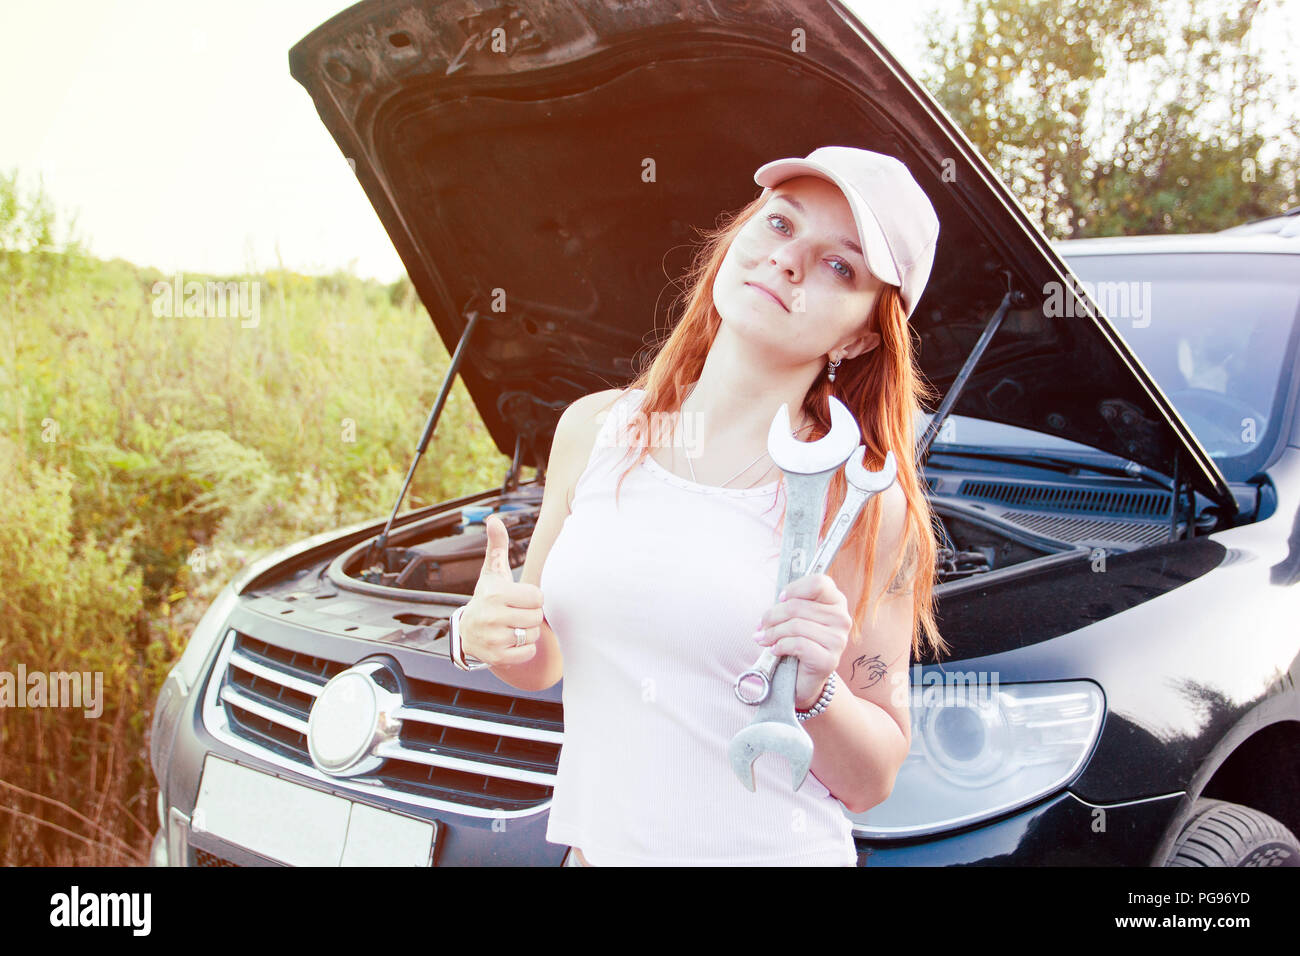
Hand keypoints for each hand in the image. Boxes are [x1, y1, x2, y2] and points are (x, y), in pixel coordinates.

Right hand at [461, 514, 544, 665]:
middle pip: (537, 617)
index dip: (532, 597)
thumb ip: (497, 545)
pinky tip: (511, 641)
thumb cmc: (488, 596)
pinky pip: (528, 654)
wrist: (467, 631)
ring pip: (533, 635)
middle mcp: (492, 617)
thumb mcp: (492, 571)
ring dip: (527, 632)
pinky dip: (524, 650)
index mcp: (495, 594)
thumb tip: (494, 519)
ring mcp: (493, 639)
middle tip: (516, 613)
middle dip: (530, 615)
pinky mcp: (496, 657)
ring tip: (512, 626)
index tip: (519, 598)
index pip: (537, 597)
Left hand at [753, 573, 850, 708]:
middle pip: (798, 606)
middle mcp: (841, 618)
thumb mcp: (796, 617)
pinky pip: (798, 644)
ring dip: (773, 633)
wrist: (804, 677)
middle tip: (761, 626)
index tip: (780, 599)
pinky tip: (775, 650)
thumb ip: (790, 605)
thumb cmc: (799, 641)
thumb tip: (770, 611)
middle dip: (773, 616)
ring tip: (763, 639)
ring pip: (795, 625)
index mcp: (836, 601)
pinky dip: (780, 646)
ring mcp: (838, 640)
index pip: (818, 583)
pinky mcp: (830, 660)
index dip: (795, 589)